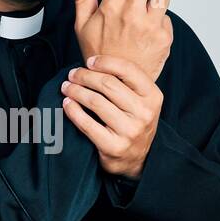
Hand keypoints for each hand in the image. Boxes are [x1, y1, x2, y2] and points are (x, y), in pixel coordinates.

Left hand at [60, 55, 163, 177]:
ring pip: (95, 102)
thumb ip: (125, 83)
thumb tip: (92, 64)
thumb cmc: (133, 122)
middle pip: (108, 84)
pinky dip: (73, 111)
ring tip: (66, 87)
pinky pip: (87, 124)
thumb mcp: (140, 101)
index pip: (128, 70)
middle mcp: (144, 113)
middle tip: (72, 74)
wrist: (137, 159)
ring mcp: (130, 131)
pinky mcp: (114, 146)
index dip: (105, 62)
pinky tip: (67, 104)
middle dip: (85, 76)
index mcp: (153, 96)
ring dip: (76, 91)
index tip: (89, 61)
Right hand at [65, 0, 174, 81]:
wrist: (118, 87)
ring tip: (141, 13)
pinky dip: (158, 19)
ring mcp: (150, 25)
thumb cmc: (99, 54)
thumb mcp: (83, 26)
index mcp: (111, 7)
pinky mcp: (164, 36)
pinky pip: (165, 16)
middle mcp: (132, 13)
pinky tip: (146, 33)